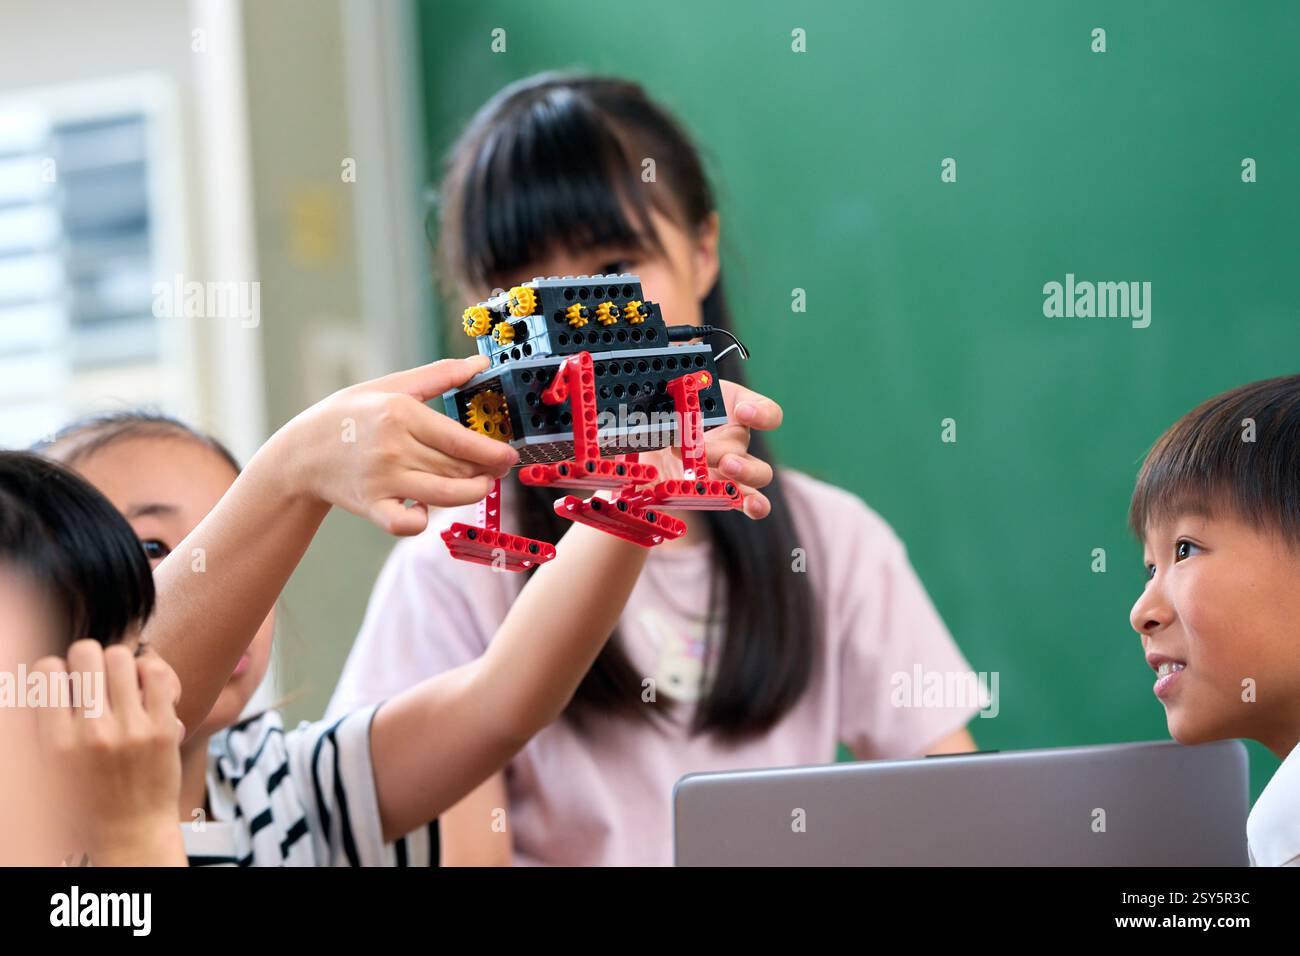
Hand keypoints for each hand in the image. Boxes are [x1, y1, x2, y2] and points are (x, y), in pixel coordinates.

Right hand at [33, 641, 186, 865]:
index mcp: (55, 742)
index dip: (56, 668)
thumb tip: (43, 677)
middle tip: (96, 675)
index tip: (66, 681)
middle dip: (89, 656)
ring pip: (123, 657)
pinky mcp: (164, 729)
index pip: (46, 670)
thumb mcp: (48, 767)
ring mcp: (131, 729)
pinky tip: (147, 688)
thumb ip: (42, 724)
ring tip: (123, 681)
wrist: (130, 832)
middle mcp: (92, 732)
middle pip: (86, 652)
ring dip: (121, 662)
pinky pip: (158, 674)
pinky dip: (152, 672)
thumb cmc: (86, 800)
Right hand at [277, 356, 518, 534]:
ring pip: (443, 495)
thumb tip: (480, 363)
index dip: (492, 451)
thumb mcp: (391, 386)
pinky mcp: (371, 507)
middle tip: (498, 469)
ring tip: (479, 485)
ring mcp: (382, 481)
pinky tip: (426, 509)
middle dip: (486, 472)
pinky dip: (422, 521)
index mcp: (401, 414)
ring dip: (470, 493)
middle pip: (457, 468)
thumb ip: (439, 375)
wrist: (302, 451)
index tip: (510, 455)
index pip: (459, 439)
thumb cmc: (351, 414)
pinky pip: (406, 524)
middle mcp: (393, 449)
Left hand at [640, 379, 782, 518]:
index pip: (762, 409)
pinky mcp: (724, 494)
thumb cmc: (653, 419)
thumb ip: (654, 401)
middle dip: (725, 448)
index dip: (759, 411)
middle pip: (744, 443)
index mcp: (727, 408)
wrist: (640, 456)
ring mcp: (732, 467)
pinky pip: (749, 501)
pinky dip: (755, 505)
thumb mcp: (652, 406)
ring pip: (758, 473)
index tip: (742, 412)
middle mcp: (734, 437)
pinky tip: (750, 506)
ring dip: (744, 472)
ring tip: (723, 470)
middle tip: (702, 452)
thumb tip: (633, 397)